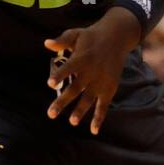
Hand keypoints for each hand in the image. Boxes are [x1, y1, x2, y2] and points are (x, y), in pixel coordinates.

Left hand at [45, 8, 142, 134]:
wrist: (117, 37)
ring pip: (88, 99)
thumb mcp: (76, 34)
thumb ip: (62, 40)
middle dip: (62, 101)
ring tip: (72, 122)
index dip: (59, 75)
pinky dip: (99, 117)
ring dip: (80, 111)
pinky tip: (93, 130)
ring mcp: (100, 81)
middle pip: (75, 88)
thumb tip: (46, 43)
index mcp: (81, 57)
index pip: (68, 68)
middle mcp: (91, 71)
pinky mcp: (109, 88)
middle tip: (50, 114)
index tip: (50, 84)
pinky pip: (103, 105)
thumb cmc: (91, 36)